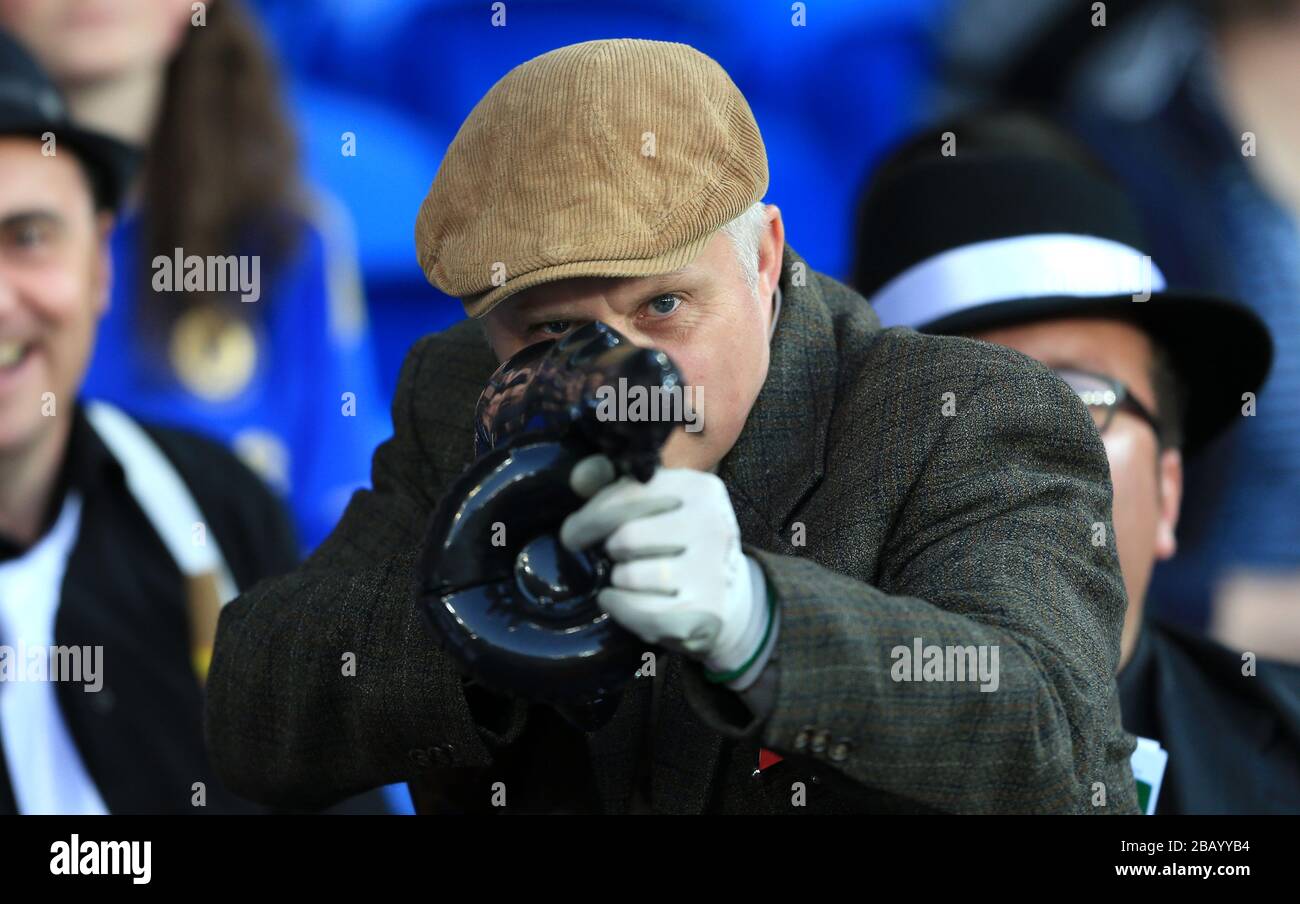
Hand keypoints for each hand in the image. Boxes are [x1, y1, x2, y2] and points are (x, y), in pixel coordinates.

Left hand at [560, 455, 771, 682]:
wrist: (731, 593)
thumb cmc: (680, 541)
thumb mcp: (657, 504)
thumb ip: (613, 486)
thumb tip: (578, 478)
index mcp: (700, 489)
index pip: (629, 496)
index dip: (590, 517)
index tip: (575, 533)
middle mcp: (713, 526)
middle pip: (627, 537)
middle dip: (611, 550)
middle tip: (617, 555)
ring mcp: (712, 571)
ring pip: (629, 576)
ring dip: (618, 580)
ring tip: (630, 577)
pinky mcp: (706, 611)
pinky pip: (639, 612)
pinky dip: (619, 607)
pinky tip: (618, 600)